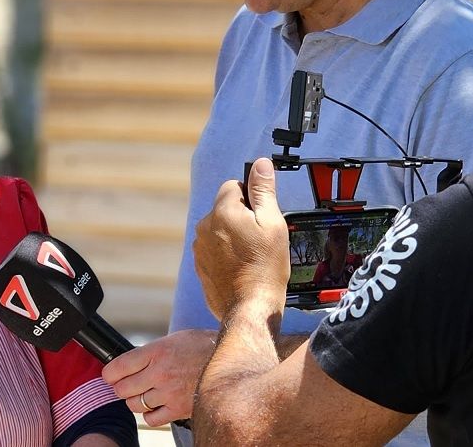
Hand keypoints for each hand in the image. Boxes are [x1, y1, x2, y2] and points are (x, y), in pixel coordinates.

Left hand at [101, 329, 216, 426]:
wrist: (230, 362)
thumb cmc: (204, 347)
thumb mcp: (176, 338)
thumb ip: (153, 351)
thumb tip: (133, 361)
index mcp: (158, 351)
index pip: (120, 366)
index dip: (109, 373)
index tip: (109, 375)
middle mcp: (160, 372)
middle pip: (123, 388)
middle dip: (121, 388)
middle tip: (126, 385)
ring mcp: (169, 392)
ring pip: (135, 404)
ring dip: (136, 401)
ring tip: (143, 394)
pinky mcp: (178, 409)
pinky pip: (151, 419)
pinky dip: (150, 415)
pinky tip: (156, 406)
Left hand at [194, 158, 289, 321]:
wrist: (249, 308)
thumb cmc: (264, 268)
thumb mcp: (273, 224)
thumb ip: (263, 191)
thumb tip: (260, 165)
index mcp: (222, 211)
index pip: (234, 185)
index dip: (252, 197)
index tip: (262, 216)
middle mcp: (205, 226)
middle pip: (225, 207)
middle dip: (242, 217)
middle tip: (260, 238)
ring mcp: (200, 247)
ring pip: (219, 228)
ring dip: (233, 235)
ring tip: (252, 255)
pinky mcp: (200, 265)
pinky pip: (214, 248)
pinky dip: (226, 253)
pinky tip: (241, 266)